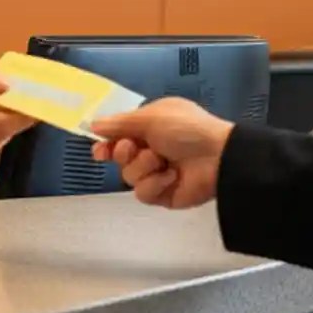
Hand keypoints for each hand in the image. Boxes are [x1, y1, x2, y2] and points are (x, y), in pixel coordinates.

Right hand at [90, 98, 233, 208]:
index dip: (106, 144)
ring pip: (128, 176)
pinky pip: (143, 193)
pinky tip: (171, 176)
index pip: (119, 136)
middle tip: (134, 147)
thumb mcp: (151, 117)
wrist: (218, 158)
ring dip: (143, 167)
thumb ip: (119, 123)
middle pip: (119, 157)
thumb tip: (93, 125)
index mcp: (150, 126)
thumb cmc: (186, 129)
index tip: (99, 150)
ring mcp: (157, 173)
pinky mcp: (163, 194)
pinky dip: (155, 183)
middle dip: (123, 153)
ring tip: (162, 161)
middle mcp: (152, 148)